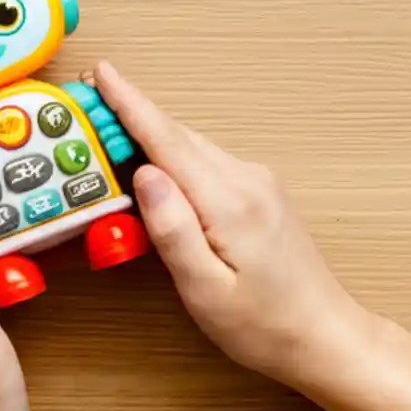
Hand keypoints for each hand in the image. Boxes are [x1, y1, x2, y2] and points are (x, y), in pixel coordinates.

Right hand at [91, 61, 374, 388]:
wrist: (323, 336)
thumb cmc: (261, 325)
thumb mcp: (204, 288)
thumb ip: (172, 229)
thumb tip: (144, 173)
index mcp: (229, 203)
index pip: (168, 141)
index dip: (130, 105)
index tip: (103, 73)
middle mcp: (246, 181)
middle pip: (178, 136)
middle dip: (131, 113)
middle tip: (87, 100)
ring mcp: (256, 184)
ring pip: (192, 147)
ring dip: (151, 134)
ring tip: (108, 129)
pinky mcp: (259, 195)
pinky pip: (206, 162)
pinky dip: (173, 155)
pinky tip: (152, 165)